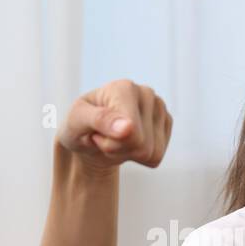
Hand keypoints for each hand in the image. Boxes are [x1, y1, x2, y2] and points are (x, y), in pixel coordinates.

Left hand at [57, 79, 172, 172]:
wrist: (88, 134)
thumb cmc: (80, 125)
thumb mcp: (77, 121)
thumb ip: (99, 121)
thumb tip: (128, 127)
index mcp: (124, 88)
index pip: (130, 134)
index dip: (109, 144)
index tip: (95, 133)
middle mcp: (146, 93)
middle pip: (142, 147)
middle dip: (119, 150)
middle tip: (104, 137)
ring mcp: (159, 107)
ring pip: (152, 154)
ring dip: (129, 154)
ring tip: (115, 138)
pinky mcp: (166, 122)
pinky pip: (157, 156)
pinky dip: (141, 157)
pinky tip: (129, 141)